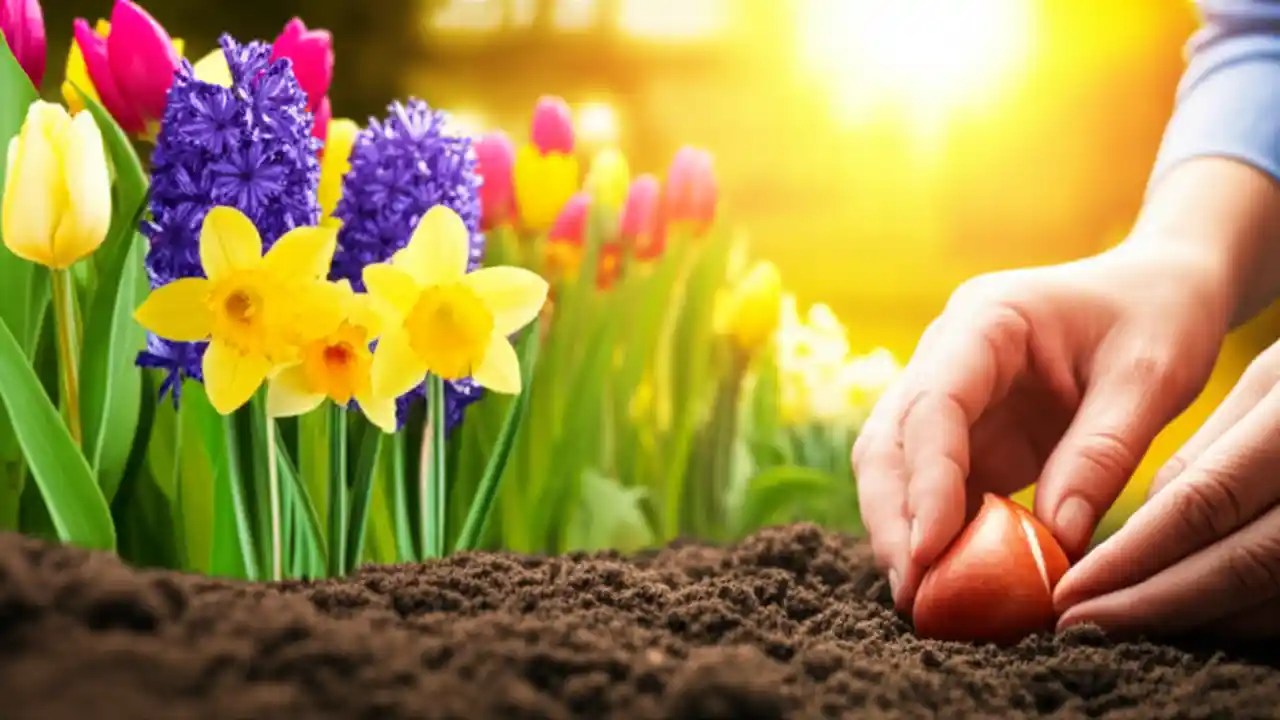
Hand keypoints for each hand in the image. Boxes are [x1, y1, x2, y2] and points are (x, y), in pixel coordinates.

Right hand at [852, 241, 1230, 611]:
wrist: (1154, 291)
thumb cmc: (1156, 316)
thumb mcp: (1151, 377)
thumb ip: (1101, 453)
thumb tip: (1055, 540)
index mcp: (985, 320)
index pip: (934, 404)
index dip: (926, 481)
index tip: (930, 550)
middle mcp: (945, 355)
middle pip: (889, 440)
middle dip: (892, 516)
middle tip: (911, 591)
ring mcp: (948, 395)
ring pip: (893, 466)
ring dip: (900, 530)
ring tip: (919, 598)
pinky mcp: (964, 434)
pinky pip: (934, 488)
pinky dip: (937, 534)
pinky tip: (950, 580)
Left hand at [1055, 341, 1279, 638]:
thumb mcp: (1269, 383)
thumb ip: (1206, 455)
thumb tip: (1136, 537)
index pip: (1204, 501)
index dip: (1132, 556)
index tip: (1069, 589)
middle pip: (1244, 562)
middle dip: (1153, 603)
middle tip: (1081, 626)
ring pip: (1278, 594)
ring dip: (1198, 619)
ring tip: (1123, 627)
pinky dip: (1250, 619)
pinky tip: (1198, 621)